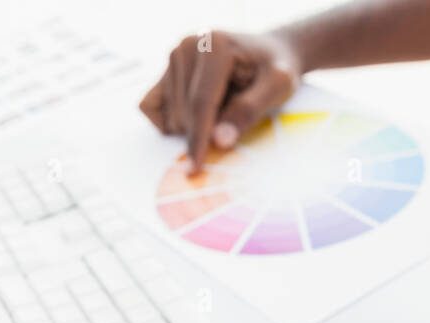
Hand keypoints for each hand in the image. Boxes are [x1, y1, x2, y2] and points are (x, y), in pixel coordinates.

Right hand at [139, 31, 301, 170]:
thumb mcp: (278, 87)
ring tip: (223, 107)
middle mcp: (187, 46)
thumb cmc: (276, 69)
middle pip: (183, 113)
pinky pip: (150, 108)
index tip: (195, 169)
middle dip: (204, 132)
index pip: (201, 103)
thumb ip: (249, 111)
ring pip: (169, 116)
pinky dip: (169, 122)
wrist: (270, 52)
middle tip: (234, 118)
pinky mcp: (165, 70)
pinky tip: (194, 117)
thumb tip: (218, 141)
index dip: (198, 139)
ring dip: (193, 127)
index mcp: (214, 45)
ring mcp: (173, 56)